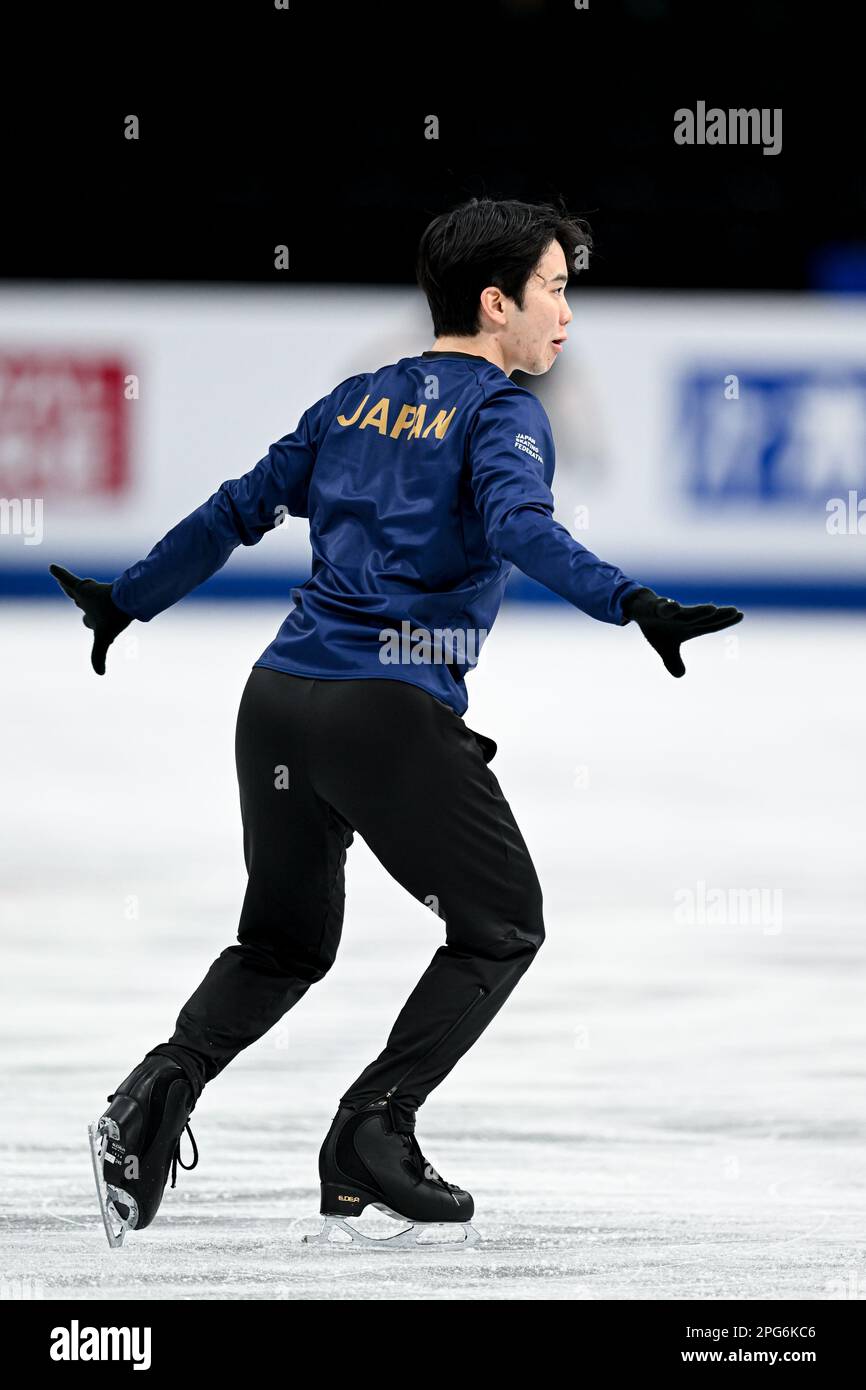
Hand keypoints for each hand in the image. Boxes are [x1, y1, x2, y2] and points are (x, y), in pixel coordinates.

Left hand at [49, 564, 132, 674]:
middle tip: (74, 597)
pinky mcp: (84, 587)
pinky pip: (68, 579)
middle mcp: (93, 606)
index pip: (88, 620)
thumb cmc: (113, 620)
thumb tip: (100, 674)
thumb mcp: (103, 640)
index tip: (87, 621)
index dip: (87, 621)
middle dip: (78, 600)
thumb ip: (98, 656)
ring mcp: (89, 595)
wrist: (121, 602)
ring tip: (60, 579)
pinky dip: (59, 574)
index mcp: (96, 618)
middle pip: (81, 603)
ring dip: (67, 584)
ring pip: (76, 590)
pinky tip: (50, 567)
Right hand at [622, 586, 742, 676]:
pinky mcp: (656, 608)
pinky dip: (669, 607)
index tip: (740, 615)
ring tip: (712, 608)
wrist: (640, 611)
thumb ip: (673, 661)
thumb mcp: (665, 648)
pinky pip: (663, 608)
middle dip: (719, 615)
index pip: (710, 625)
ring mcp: (671, 613)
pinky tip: (675, 606)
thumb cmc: (658, 628)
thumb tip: (680, 675)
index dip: (724, 621)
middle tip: (735, 612)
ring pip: (686, 612)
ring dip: (699, 611)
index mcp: (689, 627)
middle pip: (704, 617)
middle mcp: (684, 618)